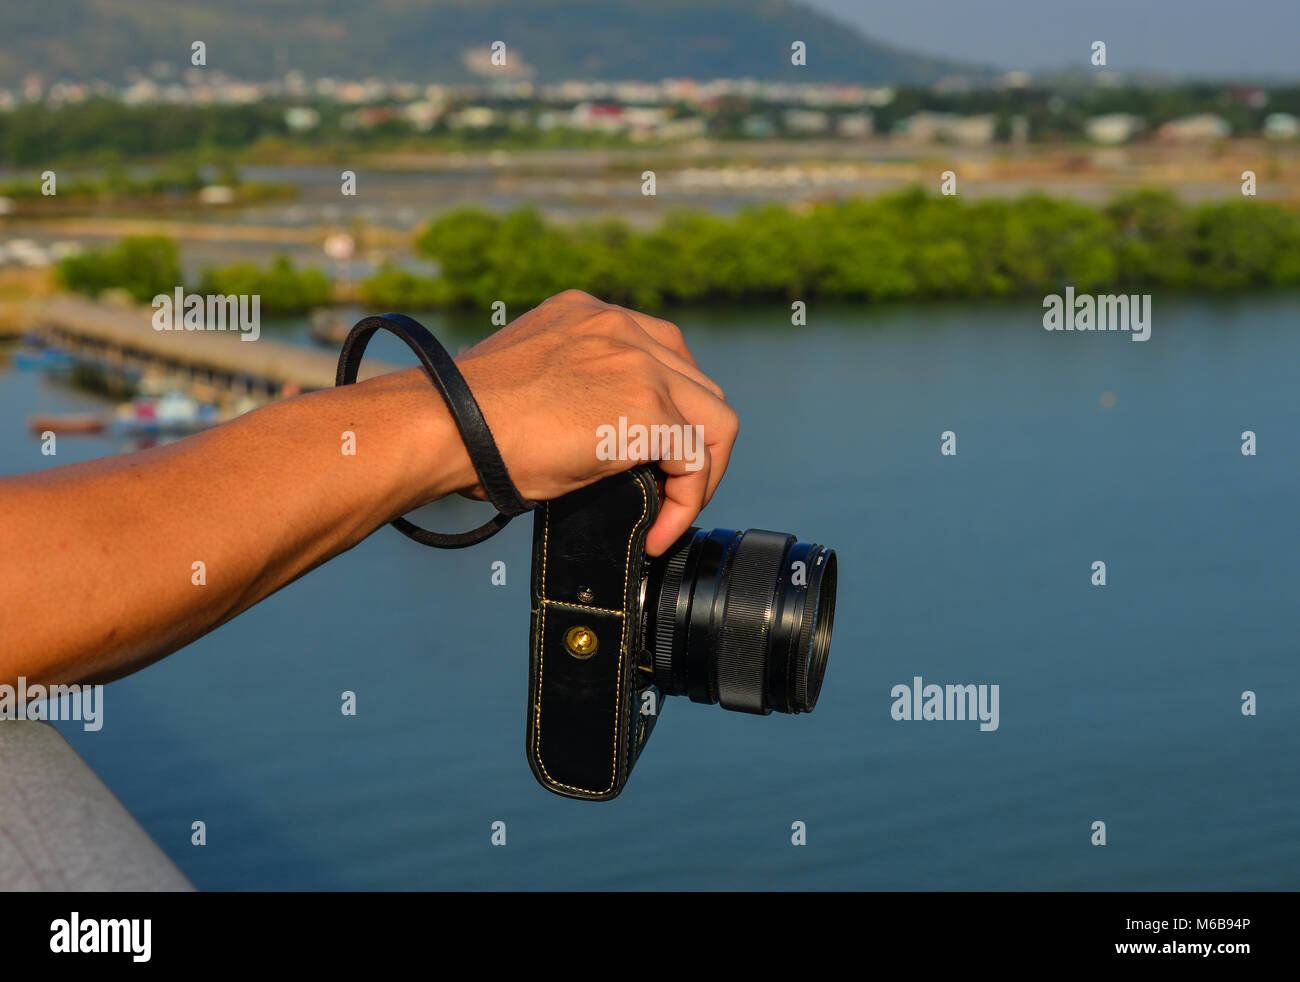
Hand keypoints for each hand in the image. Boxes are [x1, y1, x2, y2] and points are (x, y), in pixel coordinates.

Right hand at [450, 290, 738, 554]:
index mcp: (590, 315)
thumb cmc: (467, 422)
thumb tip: (594, 435)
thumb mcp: (536, 384)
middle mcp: (621, 327)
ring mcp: (640, 364)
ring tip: (671, 513)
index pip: (663, 356)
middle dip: (692, 442)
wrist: (445, 427)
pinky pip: (697, 461)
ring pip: (715, 421)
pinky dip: (687, 503)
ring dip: (702, 473)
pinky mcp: (648, 410)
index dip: (670, 411)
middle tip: (666, 489)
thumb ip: (579, 389)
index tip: (653, 457)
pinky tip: (658, 532)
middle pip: (698, 386)